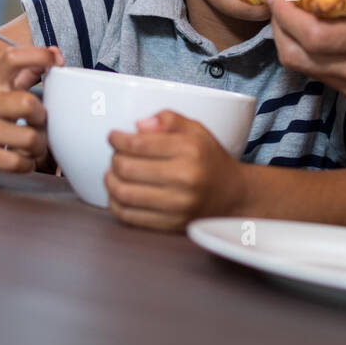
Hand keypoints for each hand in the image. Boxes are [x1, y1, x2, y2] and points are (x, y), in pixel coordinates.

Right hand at [0, 45, 62, 179]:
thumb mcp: (2, 93)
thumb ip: (27, 74)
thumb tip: (55, 53)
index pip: (12, 57)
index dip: (38, 55)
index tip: (58, 62)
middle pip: (28, 103)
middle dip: (42, 119)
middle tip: (39, 127)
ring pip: (29, 137)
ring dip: (39, 148)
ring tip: (32, 149)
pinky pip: (17, 162)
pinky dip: (26, 165)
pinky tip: (21, 161)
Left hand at [105, 110, 244, 230]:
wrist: (234, 196)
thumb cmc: (211, 160)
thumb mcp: (197, 130)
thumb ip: (168, 120)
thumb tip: (138, 125)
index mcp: (190, 150)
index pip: (139, 143)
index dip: (118, 139)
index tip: (114, 137)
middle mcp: (185, 178)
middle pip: (127, 168)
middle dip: (114, 159)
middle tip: (116, 155)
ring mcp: (178, 205)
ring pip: (124, 194)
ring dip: (110, 181)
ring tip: (113, 173)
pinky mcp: (171, 224)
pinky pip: (130, 217)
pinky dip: (116, 204)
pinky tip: (119, 193)